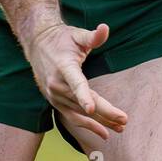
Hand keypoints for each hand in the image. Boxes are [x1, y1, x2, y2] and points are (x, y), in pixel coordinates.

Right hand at [26, 20, 127, 143]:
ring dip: (100, 122)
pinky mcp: (54, 102)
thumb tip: (105, 28)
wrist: (37, 43)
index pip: (75, 83)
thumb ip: (92, 36)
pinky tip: (104, 132)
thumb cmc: (62, 38)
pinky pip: (72, 118)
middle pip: (84, 103)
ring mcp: (54, 96)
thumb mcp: (77, 34)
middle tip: (124, 120)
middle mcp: (56, 85)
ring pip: (80, 114)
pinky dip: (87, 126)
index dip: (83, 96)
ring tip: (120, 128)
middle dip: (105, 113)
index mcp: (64, 67)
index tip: (91, 108)